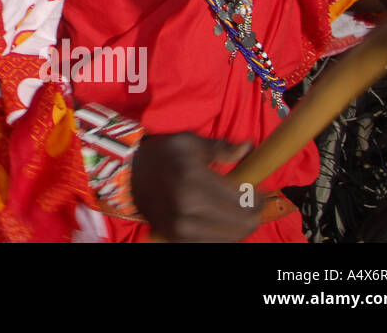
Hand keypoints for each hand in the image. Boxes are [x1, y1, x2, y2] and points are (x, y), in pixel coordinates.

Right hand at [132, 133, 258, 241]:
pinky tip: (221, 223)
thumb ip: (221, 148)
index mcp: (193, 181)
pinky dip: (223, 236)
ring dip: (239, 227)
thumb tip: (249, 148)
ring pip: (231, 239)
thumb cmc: (162, 154)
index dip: (258, 199)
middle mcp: (188, 209)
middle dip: (252, 215)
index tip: (257, 192)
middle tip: (250, 204)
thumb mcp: (190, 142)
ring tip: (237, 214)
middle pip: (242, 225)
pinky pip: (213, 244)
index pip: (244, 201)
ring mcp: (181, 228)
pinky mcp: (176, 239)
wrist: (128, 174)